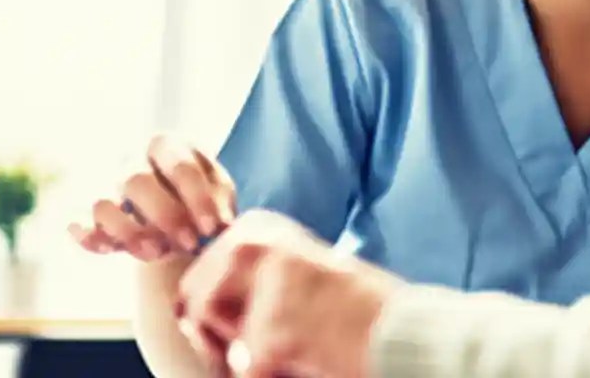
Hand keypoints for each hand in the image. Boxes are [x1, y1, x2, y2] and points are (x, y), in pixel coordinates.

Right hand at [68, 134, 235, 261]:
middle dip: (166, 217)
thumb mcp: (218, 191)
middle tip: (189, 244)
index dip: (198, 200)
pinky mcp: (86, 212)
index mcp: (167, 146)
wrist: (170, 207)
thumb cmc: (197, 194)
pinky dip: (89, 236)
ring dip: (129, 232)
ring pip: (102, 204)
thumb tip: (219, 225)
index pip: (181, 166)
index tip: (212, 229)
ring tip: (157, 253)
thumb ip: (220, 203)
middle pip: (138, 182)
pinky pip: (77, 222)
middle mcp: (131, 160)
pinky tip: (108, 249)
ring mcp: (104, 184)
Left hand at [176, 209, 404, 377]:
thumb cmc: (350, 312)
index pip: (195, 281)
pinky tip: (305, 361)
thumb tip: (183, 311)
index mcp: (258, 227)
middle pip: (191, 305)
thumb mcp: (291, 275)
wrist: (405, 332)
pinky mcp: (276, 327)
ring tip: (286, 354)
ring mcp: (266, 283)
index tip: (247, 330)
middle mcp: (257, 243)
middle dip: (215, 340)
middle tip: (257, 354)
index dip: (213, 318)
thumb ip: (243, 281)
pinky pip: (243, 368)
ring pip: (210, 338)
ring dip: (240, 358)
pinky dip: (269, 373)